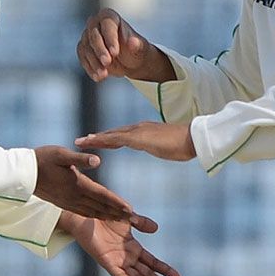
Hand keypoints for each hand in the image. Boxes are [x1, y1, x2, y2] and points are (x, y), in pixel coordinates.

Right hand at [33, 145, 132, 220]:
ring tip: (119, 219)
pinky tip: (98, 215)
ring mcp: (68, 202)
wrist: (24, 173)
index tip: (130, 209)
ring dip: (107, 216)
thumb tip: (98, 160)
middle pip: (100, 207)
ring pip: (92, 211)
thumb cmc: (44, 158)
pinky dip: (94, 215)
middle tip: (132, 219)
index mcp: (77, 184)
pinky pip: (82, 212)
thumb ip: (81, 158)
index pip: (102, 195)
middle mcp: (74, 196)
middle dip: (116, 212)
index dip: (117, 202)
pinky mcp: (63, 203)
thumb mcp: (62, 154)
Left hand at [59, 211, 180, 275]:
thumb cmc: (105, 217)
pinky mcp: (107, 262)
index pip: (153, 262)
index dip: (164, 270)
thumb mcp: (128, 218)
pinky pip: (120, 275)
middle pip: (147, 273)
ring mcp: (117, 261)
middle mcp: (127, 257)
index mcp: (133, 248)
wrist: (85, 217)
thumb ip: (142, 223)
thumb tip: (157, 228)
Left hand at [75, 122, 195, 161]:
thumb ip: (161, 145)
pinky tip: (92, 142)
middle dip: (98, 137)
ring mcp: (138, 131)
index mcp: (145, 131)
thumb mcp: (168, 147)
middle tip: (82, 140)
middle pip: (113, 133)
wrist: (194, 138)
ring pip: (111, 135)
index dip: (109, 138)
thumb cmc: (186, 144)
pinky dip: (102, 140)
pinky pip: (115, 139)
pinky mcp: (138, 137)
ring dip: (95, 138)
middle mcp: (139, 128)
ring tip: (80, 141)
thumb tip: (159, 147)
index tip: (97, 140)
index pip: (123, 135)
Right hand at [76, 8, 174, 82]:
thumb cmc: (135, 50)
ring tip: (103, 75)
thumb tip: (133, 42)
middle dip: (100, 50)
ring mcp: (87, 36)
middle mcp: (96, 23)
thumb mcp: (140, 48)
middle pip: (94, 35)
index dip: (110, 38)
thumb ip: (138, 45)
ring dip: (94, 62)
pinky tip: (97, 77)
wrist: (129, 60)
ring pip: (86, 48)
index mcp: (110, 17)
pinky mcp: (83, 48)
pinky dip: (90, 67)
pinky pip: (83, 57)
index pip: (107, 25)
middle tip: (107, 63)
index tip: (115, 52)